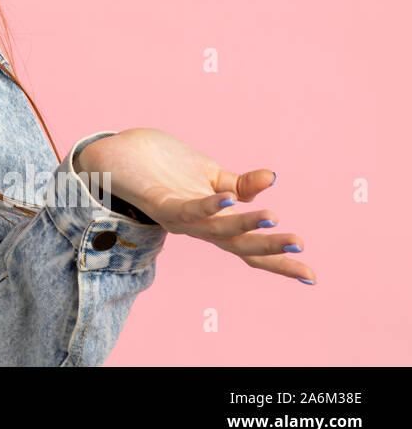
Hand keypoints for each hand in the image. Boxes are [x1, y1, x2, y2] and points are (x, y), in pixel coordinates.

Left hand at [76, 127, 315, 283]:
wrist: (116, 152)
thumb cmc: (162, 165)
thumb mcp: (210, 174)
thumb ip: (240, 184)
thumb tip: (273, 179)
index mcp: (213, 222)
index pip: (250, 247)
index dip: (279, 261)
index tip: (313, 277)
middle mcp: (197, 227)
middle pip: (239, 247)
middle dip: (270, 249)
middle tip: (301, 245)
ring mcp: (178, 218)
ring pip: (216, 230)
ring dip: (244, 227)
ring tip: (274, 219)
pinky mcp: (159, 202)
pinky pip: (186, 209)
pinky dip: (207, 205)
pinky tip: (227, 198)